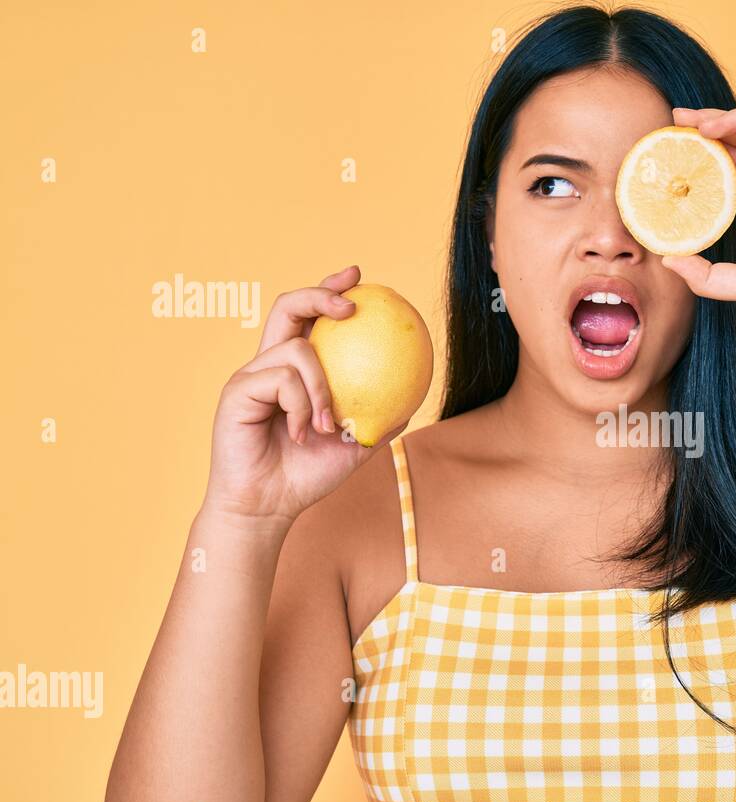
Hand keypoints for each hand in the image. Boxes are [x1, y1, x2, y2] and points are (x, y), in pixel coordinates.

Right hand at [201, 265, 408, 525]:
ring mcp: (250, 376)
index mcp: (294, 371)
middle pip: (288, 307)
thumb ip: (378, 419)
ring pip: (297, 351)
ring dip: (322, 387)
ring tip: (327, 424)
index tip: (358, 277)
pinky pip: (282, 381)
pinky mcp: (236, 391)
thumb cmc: (306, 477)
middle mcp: (269, 365)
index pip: (309, 318)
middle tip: (352, 306)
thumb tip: (415, 398)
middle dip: (321, 294)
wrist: (269, 506)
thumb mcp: (354, 446)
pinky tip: (303, 434)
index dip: (330, 290)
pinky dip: (301, 408)